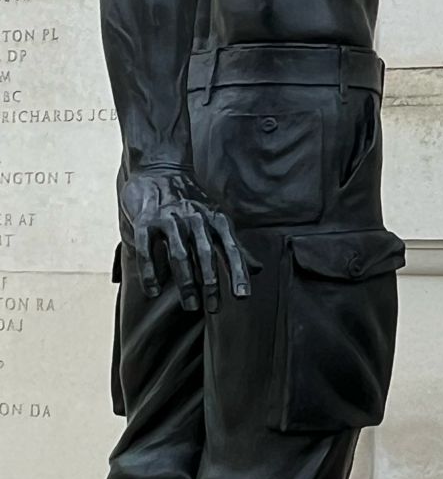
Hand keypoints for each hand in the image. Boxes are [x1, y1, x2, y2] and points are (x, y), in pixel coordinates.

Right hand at [118, 167, 250, 312]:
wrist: (160, 170)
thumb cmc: (191, 203)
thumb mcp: (217, 220)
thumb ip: (234, 246)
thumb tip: (259, 269)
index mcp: (216, 219)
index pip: (230, 248)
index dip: (237, 272)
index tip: (242, 296)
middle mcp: (195, 218)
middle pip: (206, 254)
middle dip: (211, 282)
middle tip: (212, 308)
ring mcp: (170, 219)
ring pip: (179, 255)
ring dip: (185, 282)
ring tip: (190, 305)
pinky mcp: (146, 221)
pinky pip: (148, 250)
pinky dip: (151, 272)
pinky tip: (153, 291)